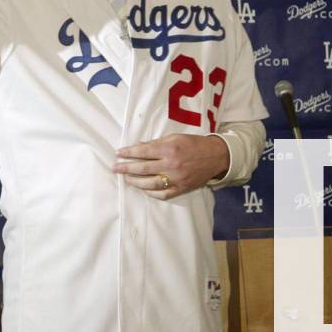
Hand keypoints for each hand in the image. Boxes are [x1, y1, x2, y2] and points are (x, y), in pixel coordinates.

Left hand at [114, 134, 229, 199]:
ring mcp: (176, 179)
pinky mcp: (181, 188)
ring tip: (127, 179)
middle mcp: (171, 165)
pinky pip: (162, 194)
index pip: (143, 152)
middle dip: (126, 168)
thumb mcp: (175, 138)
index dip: (128, 153)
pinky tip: (143, 189)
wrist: (215, 156)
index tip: (118, 153)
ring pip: (150, 184)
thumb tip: (139, 147)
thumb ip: (156, 143)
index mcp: (169, 149)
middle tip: (115, 168)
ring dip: (135, 182)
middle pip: (143, 168)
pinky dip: (151, 193)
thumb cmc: (194, 144)